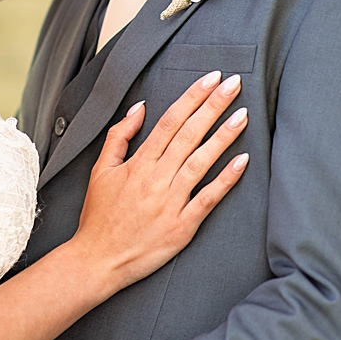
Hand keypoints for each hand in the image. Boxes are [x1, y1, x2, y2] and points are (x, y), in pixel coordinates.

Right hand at [71, 70, 249, 289]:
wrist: (97, 260)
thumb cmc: (99, 218)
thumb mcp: (100, 171)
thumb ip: (119, 137)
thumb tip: (139, 108)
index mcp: (138, 164)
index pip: (169, 121)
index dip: (192, 97)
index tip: (210, 79)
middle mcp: (156, 179)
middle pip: (188, 135)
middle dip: (213, 106)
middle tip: (233, 83)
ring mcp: (170, 203)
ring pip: (200, 162)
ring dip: (223, 136)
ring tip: (243, 114)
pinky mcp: (182, 226)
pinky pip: (207, 199)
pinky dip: (225, 180)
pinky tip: (242, 161)